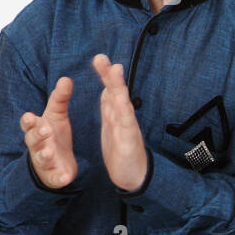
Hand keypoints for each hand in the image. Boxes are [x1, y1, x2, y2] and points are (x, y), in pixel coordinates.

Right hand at [20, 76, 76, 188]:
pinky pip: (56, 177)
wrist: (55, 161)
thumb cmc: (53, 134)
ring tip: (49, 152)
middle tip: (45, 130)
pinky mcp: (54, 175)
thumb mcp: (57, 115)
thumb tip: (66, 78)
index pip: (29, 124)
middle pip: (33, 140)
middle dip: (38, 135)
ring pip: (42, 157)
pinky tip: (65, 178)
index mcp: (37, 129)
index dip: (28, 121)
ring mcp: (44, 161)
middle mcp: (37, 145)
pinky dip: (59, 178)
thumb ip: (60, 98)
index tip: (31, 117)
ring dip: (44, 154)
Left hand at [92, 54, 148, 191]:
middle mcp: (124, 117)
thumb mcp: (112, 127)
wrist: (134, 176)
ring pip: (123, 103)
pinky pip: (126, 123)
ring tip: (114, 70)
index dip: (106, 76)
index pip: (110, 91)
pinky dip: (124, 110)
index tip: (100, 59)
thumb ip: (110, 109)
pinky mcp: (130, 140)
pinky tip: (121, 99)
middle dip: (110, 75)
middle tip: (101, 57)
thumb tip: (107, 90)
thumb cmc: (123, 153)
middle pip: (116, 92)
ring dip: (118, 86)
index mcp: (116, 115)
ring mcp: (128, 127)